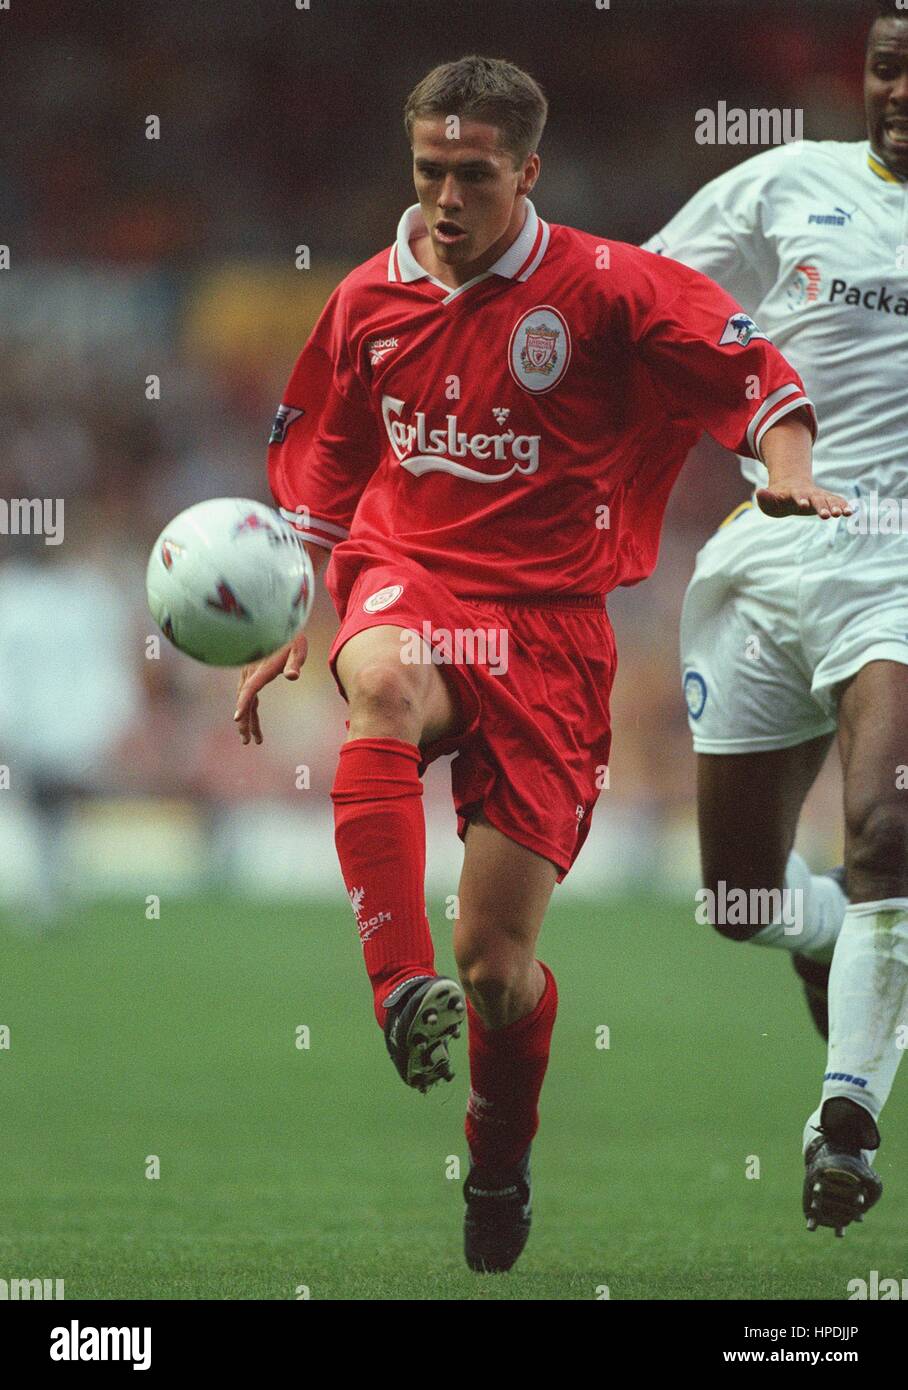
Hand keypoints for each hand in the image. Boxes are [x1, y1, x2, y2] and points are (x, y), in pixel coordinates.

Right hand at [234, 630, 308, 744]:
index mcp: (261, 669)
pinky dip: (249, 708)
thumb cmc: (291, 636)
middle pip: (245, 700)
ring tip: (254, 739)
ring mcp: (249, 672)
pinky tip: (253, 718)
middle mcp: (251, 672)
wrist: (280, 622)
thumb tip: (293, 676)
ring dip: (248, 719)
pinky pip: (248, 694)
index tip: (238, 720)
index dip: (243, 705)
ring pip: (245, 699)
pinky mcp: (252, 672)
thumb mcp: (297, 648)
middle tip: (248, 742)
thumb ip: (294, 663)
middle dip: (245, 722)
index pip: (249, 690)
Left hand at [755, 482, 852, 519]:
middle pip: (817, 499)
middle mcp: (809, 493)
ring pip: (829, 500)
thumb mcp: (769, 500)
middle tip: (827, 515)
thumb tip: (759, 492)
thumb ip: (765, 497)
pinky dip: (844, 505)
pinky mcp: (827, 500)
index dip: (800, 499)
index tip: (803, 505)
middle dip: (822, 506)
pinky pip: (837, 502)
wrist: (790, 489)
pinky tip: (852, 512)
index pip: (797, 495)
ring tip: (844, 514)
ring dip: (836, 506)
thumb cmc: (778, 498)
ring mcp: (819, 495)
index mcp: (794, 493)